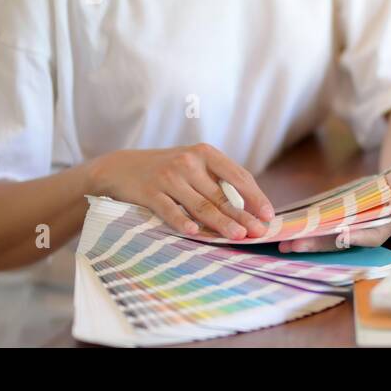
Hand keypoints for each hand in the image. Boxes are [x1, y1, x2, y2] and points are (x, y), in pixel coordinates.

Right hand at [88, 144, 274, 239]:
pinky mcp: (149, 192)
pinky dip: (182, 221)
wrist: (121, 168)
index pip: (238, 176)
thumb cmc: (167, 170)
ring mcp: (168, 177)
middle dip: (243, 216)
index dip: (255, 197)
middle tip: (259, 232)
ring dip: (221, 223)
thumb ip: (217, 181)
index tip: (269, 215)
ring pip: (200, 205)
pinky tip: (195, 232)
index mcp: (205, 154)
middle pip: (222, 195)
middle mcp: (189, 162)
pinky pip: (170, 210)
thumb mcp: (193, 166)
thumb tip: (250, 209)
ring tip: (238, 236)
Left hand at [278, 166, 390, 252]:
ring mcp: (356, 227)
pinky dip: (310, 230)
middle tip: (295, 245)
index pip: (372, 235)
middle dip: (319, 244)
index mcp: (388, 226)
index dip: (356, 237)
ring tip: (284, 244)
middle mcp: (369, 231)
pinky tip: (291, 233)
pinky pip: (327, 227)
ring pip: (330, 238)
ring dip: (308, 241)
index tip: (339, 236)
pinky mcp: (346, 220)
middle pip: (343, 242)